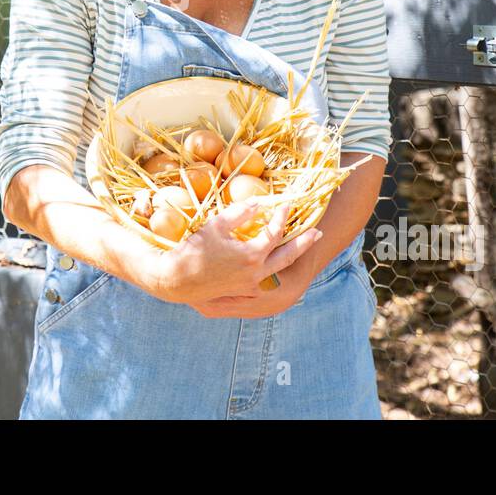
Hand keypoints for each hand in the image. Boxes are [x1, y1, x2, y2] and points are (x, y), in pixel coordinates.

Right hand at [144, 198, 323, 305]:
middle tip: (318, 232)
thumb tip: (259, 203)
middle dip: (304, 242)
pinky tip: (279, 264)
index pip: (274, 232)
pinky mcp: (243, 291)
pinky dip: (278, 270)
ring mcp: (251, 285)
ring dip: (294, 256)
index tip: (286, 204)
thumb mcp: (216, 225)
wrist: (177, 281)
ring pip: (280, 269)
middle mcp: (256, 273)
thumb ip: (240, 212)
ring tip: (304, 246)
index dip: (282, 216)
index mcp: (251, 255)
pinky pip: (267, 280)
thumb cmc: (194, 250)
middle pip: (288, 255)